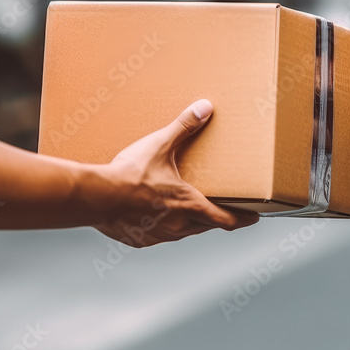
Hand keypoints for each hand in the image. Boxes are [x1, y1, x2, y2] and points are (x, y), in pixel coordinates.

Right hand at [92, 99, 258, 246]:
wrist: (96, 198)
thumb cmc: (129, 175)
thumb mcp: (160, 146)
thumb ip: (184, 127)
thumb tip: (205, 108)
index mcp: (190, 206)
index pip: (227, 220)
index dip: (244, 219)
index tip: (254, 217)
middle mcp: (179, 226)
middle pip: (208, 226)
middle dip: (217, 217)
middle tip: (224, 208)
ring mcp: (159, 236)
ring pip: (184, 232)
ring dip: (189, 222)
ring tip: (188, 208)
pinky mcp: (141, 240)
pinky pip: (159, 235)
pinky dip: (162, 226)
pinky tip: (154, 213)